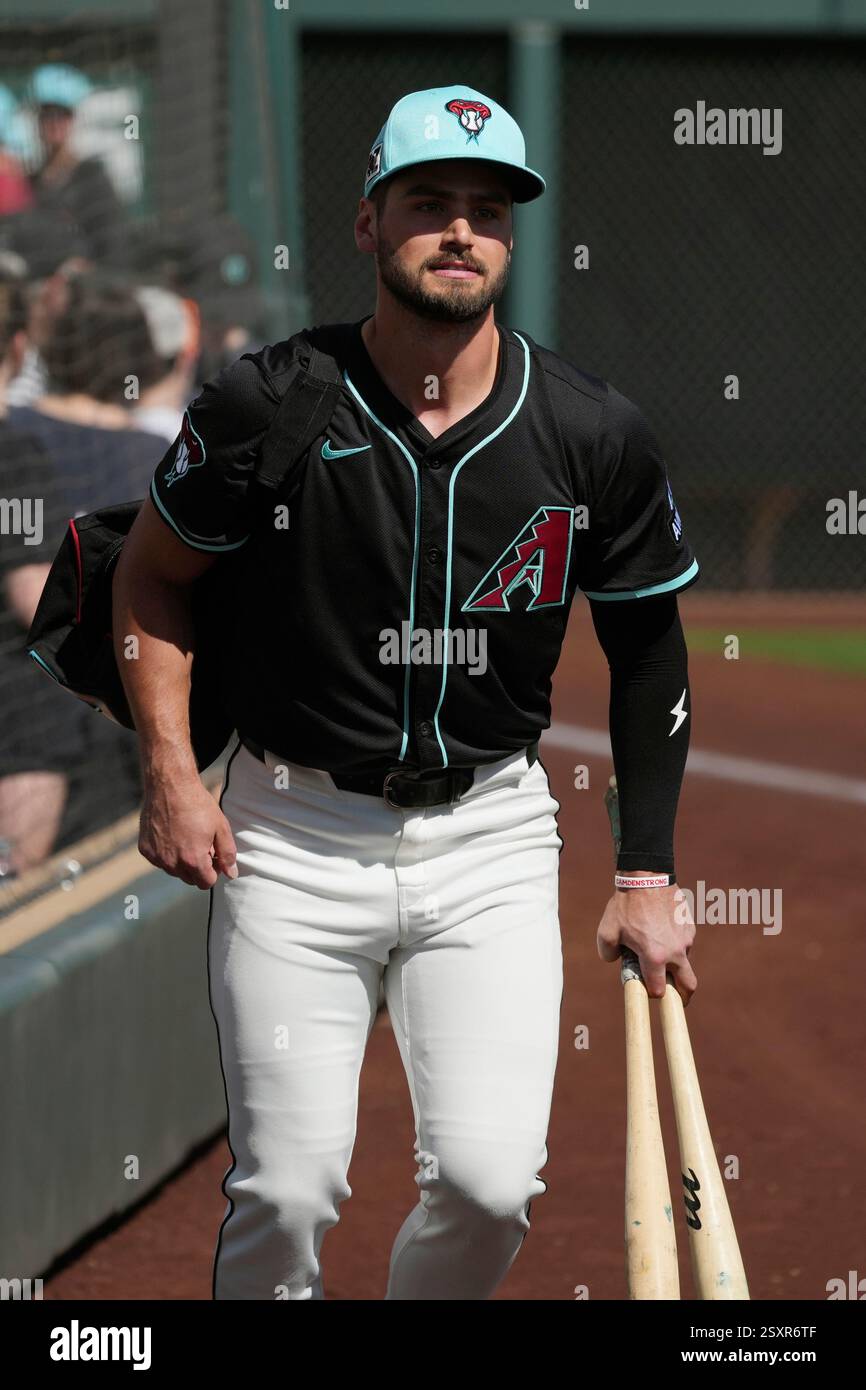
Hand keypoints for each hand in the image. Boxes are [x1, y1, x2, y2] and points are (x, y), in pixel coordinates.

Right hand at [139, 771, 237, 889]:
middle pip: (190, 879)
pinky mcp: (145, 849)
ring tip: (187, 839)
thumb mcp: (221, 828)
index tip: (214, 856)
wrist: (170, 786)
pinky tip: (172, 835)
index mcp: (193, 861)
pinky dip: (167, 853)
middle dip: (198, 868)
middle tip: (202, 846)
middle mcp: (172, 863)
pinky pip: (159, 860)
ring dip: (182, 862)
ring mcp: (156, 857)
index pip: (206, 883)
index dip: (214, 870)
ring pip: (174, 871)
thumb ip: (228, 854)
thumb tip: (231, 874)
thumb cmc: (198, 805)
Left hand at [597, 875, 696, 1004]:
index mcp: (655, 957)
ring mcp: (686, 939)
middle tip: (676, 999)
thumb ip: (607, 954)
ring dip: (674, 962)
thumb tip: (616, 961)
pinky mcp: (690, 927)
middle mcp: (675, 951)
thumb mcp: (606, 931)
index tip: (646, 989)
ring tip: (656, 945)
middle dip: (683, 997)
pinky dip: (675, 943)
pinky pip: (684, 942)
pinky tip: (661, 930)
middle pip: (689, 985)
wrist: (646, 877)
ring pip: (684, 960)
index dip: (651, 994)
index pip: (659, 991)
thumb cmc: (625, 905)